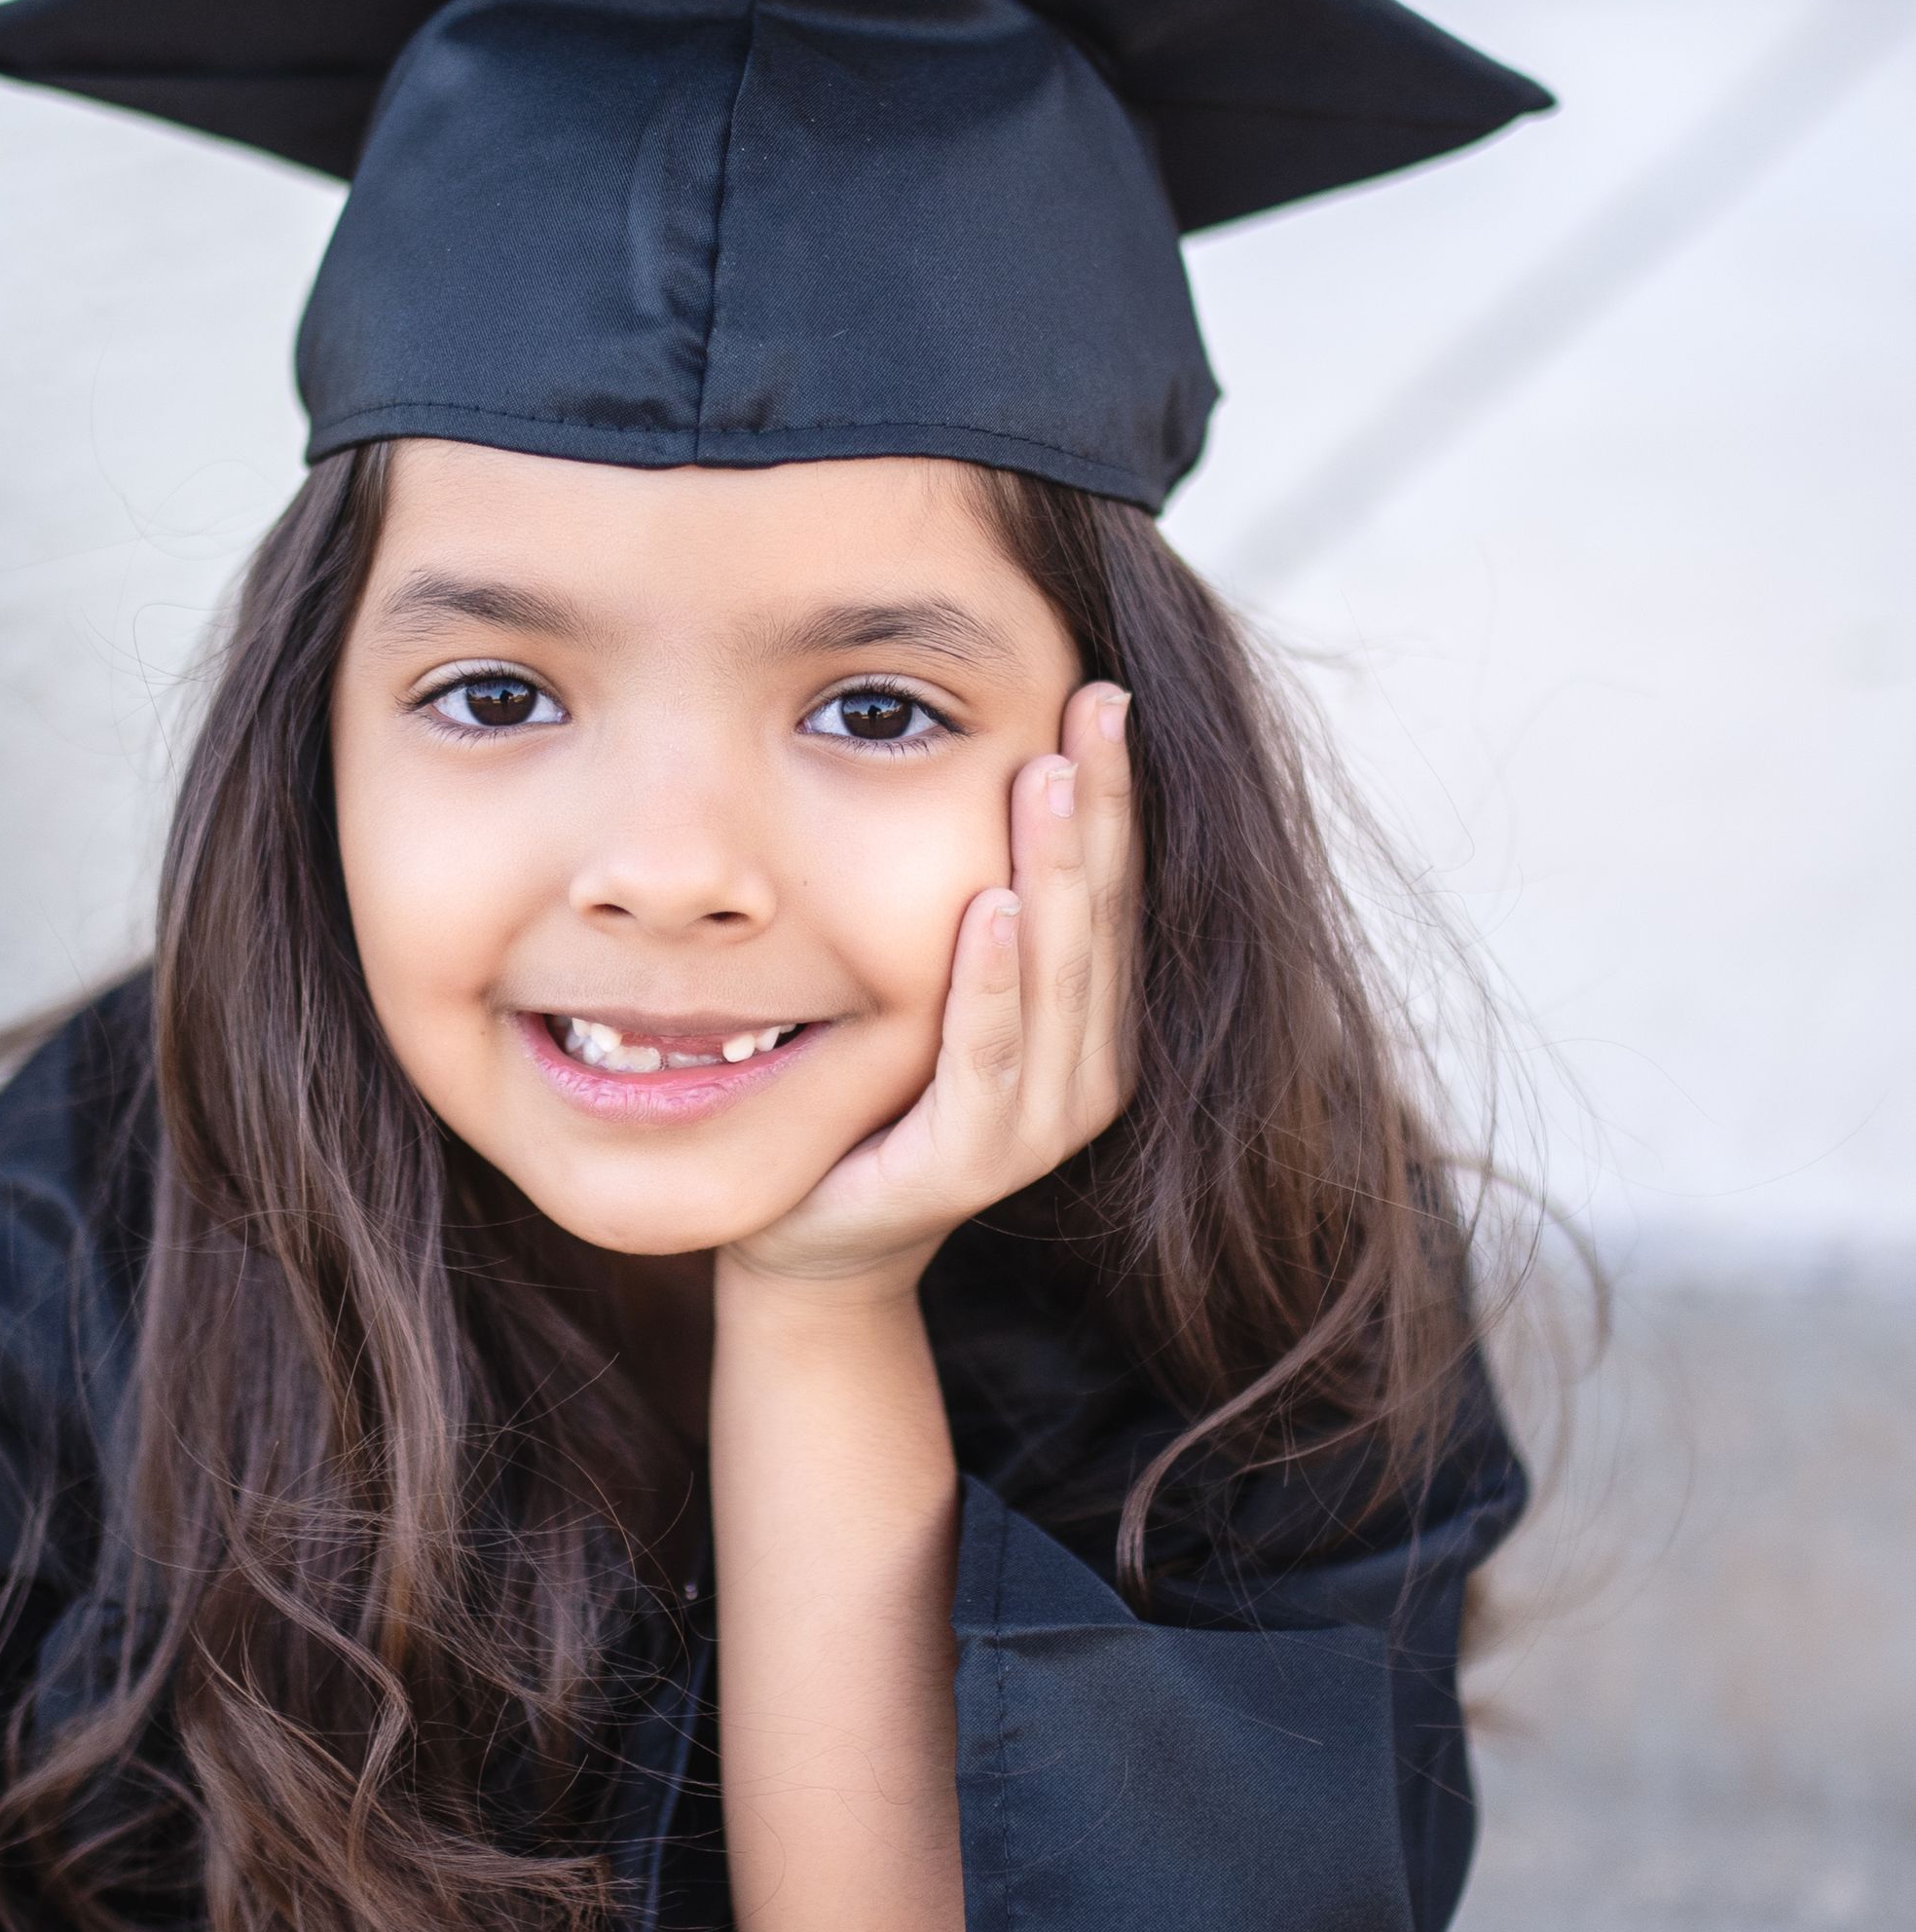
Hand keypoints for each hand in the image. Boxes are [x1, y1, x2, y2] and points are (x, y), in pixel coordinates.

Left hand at [725, 680, 1137, 1297]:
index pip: (1112, 887)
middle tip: (1096, 701)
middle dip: (1099, 805)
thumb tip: (988, 764)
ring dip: (1053, 872)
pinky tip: (988, 907)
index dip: (1114, 792)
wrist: (817, 1239)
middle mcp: (1086, 1071)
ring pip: (1056, 975)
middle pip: (1098, 914)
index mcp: (1091, 1023)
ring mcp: (1037, 1124)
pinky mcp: (971, 1161)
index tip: (1104, 692)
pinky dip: (990, 981)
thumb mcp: (937, 989)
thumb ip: (981, 909)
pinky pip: (985, 1055)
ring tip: (1051, 778)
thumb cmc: (877, 1096)